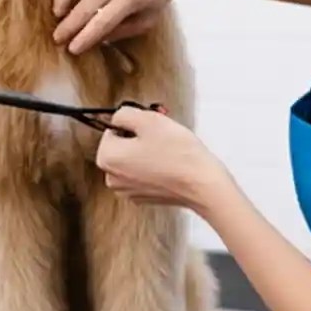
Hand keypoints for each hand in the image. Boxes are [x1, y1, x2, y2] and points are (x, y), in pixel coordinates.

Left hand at [95, 106, 231, 213]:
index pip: (112, 129)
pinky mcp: (145, 197)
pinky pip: (144, 173)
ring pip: (134, 159)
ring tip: (169, 147)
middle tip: (162, 132)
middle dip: (140, 136)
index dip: (133, 122)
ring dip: (148, 150)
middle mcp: (113, 178)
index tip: (150, 125)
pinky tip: (170, 162)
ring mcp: (129, 190)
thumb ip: (125, 113)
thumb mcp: (149, 120)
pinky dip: (154, 166)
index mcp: (108, 158)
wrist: (202, 184)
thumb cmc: (178, 154)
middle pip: (122, 145)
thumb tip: (118, 117)